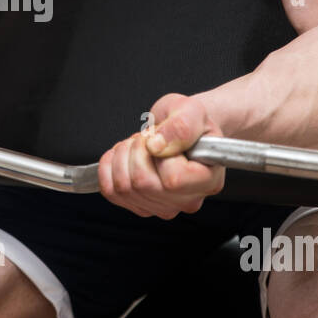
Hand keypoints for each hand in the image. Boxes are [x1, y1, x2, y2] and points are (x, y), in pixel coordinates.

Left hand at [97, 93, 225, 217]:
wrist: (181, 130)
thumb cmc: (190, 122)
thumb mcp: (191, 111)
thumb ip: (180, 127)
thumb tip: (156, 146)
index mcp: (208, 180)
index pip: (174, 179)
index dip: (160, 153)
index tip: (163, 137)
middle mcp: (187, 200)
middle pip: (143, 184)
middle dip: (136, 150)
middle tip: (148, 137)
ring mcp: (163, 207)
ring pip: (123, 187)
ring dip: (123, 155)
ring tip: (140, 144)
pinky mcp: (141, 206)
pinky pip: (110, 191)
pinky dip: (109, 166)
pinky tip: (124, 155)